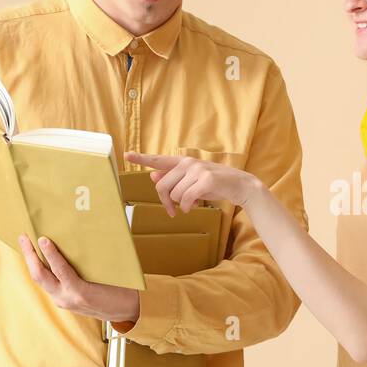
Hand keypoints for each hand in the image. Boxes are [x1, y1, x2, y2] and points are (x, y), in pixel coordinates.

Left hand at [19, 235, 140, 322]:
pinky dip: (41, 269)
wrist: (125, 312)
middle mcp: (67, 299)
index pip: (60, 270)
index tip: (42, 238)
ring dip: (31, 262)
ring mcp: (63, 302)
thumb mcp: (108, 276)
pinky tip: (38, 259)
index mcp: (81, 293)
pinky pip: (47, 283)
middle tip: (24, 238)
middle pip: (40, 276)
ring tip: (26, 245)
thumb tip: (73, 244)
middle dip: (30, 256)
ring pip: (40, 280)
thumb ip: (88, 264)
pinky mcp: (62, 301)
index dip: (50, 253)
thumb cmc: (121, 291)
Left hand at [123, 150, 259, 214]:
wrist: (240, 185)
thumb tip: (153, 176)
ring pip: (175, 194)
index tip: (126, 155)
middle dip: (165, 202)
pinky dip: (189, 206)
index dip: (141, 158)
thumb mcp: (192, 180)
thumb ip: (173, 178)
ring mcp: (197, 169)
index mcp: (183, 161)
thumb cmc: (215, 184)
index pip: (158, 160)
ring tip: (192, 203)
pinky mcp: (206, 179)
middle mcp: (188, 162)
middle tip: (171, 211)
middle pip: (162, 186)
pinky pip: (187, 198)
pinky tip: (195, 206)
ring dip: (181, 204)